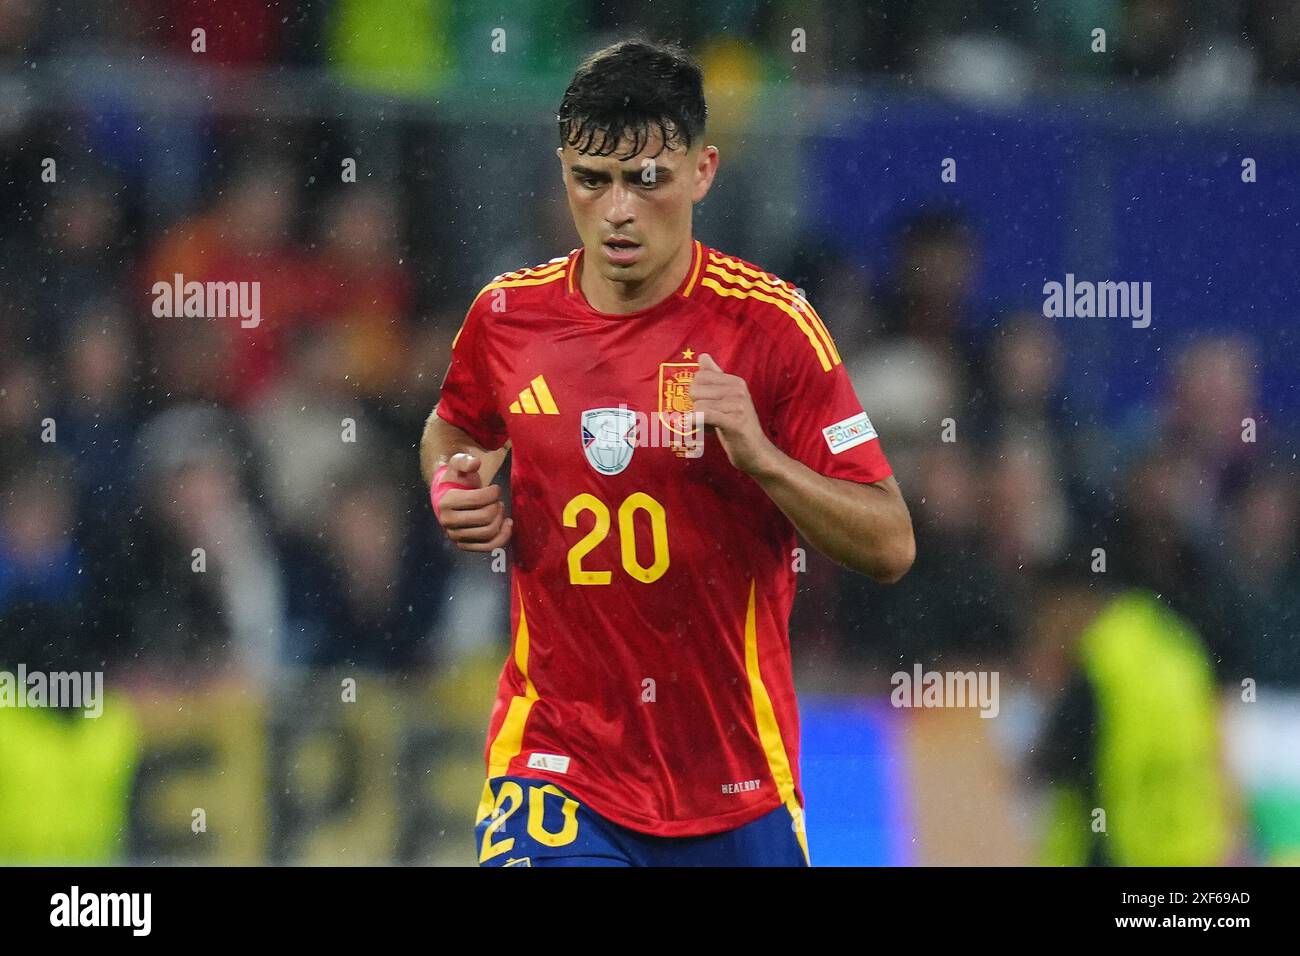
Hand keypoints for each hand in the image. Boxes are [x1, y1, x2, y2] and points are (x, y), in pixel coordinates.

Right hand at [434, 453, 513, 551]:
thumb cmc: (457, 480)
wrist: (448, 497)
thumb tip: (475, 463)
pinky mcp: (465, 546)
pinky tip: (507, 523)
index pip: (479, 500)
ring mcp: (456, 536)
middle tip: (496, 499)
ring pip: (489, 532)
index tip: (495, 488)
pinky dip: (503, 536)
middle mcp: (448, 522)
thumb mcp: (458, 465)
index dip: (493, 492)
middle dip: (497, 505)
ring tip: (498, 507)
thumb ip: (465, 461)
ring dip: (500, 518)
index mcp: (446, 502)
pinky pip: (489, 546)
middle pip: (486, 517)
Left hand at [688, 353, 777, 476]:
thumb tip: (703, 356)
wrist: (756, 454)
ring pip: (698, 405)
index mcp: (735, 382)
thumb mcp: (726, 400)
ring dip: (698, 420)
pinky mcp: (735, 422)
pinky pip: (704, 415)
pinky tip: (697, 429)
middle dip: (695, 406)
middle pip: (695, 389)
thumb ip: (714, 378)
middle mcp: (738, 389)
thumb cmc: (737, 428)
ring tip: (710, 428)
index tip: (707, 407)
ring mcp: (738, 405)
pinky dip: (695, 422)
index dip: (697, 395)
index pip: (699, 377)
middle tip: (708, 419)